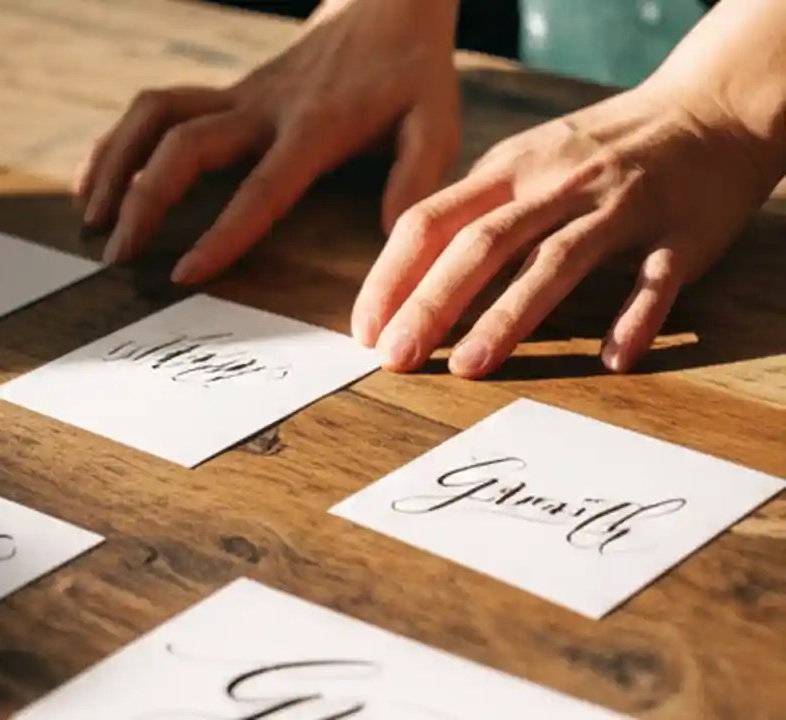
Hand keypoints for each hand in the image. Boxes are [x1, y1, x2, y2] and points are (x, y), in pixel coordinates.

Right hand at [76, 0, 461, 283]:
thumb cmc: (411, 70)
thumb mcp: (434, 119)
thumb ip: (416, 176)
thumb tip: (393, 235)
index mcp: (314, 127)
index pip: (260, 188)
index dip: (221, 233)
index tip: (182, 274)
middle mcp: (263, 108)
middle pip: (184, 146)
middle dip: (143, 200)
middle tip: (116, 257)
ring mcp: (236, 95)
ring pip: (155, 117)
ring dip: (115, 164)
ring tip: (91, 219)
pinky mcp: (223, 92)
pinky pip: (156, 108)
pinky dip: (118, 141)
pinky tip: (94, 180)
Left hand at [352, 80, 784, 377]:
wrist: (712, 107)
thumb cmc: (597, 152)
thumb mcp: (525, 162)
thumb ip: (471, 212)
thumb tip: (402, 275)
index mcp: (509, 170)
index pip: (431, 221)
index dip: (391, 277)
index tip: (363, 332)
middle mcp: (557, 185)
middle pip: (481, 243)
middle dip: (431, 302)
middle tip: (395, 358)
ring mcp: (620, 207)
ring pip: (557, 260)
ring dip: (510, 316)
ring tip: (469, 367)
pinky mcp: (682, 233)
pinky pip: (655, 278)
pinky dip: (636, 317)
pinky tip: (614, 358)